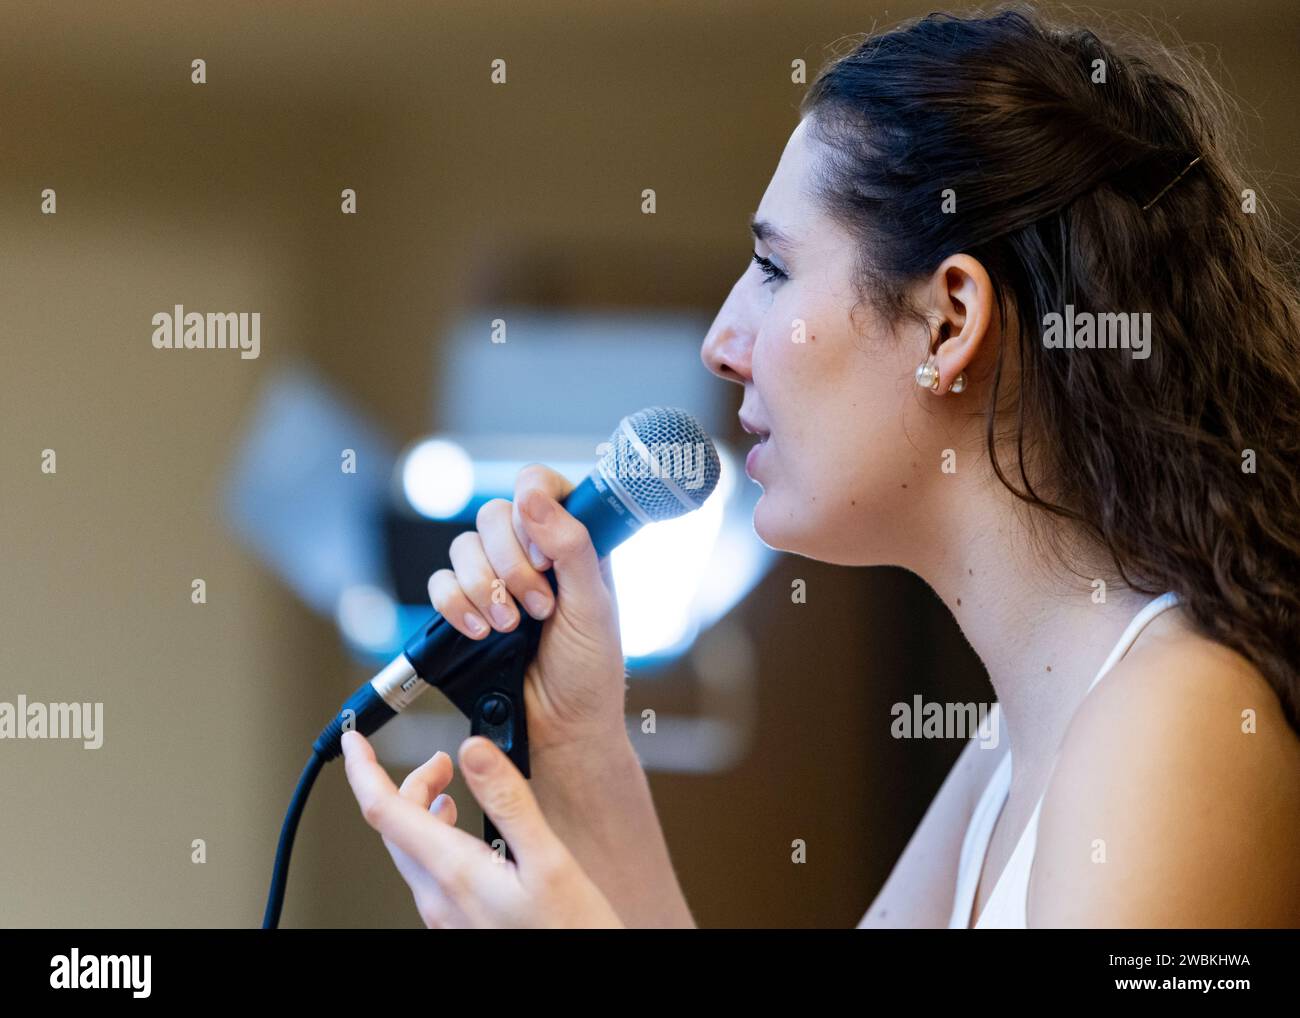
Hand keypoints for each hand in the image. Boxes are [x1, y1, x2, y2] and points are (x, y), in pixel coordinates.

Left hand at [341, 730, 623, 928]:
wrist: (579, 984)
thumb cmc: (571, 932)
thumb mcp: (549, 859)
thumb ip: (508, 800)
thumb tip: (473, 749)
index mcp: (454, 873)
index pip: (385, 811)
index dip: (364, 769)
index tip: (355, 738)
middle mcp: (438, 898)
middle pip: (395, 827)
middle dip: (409, 781)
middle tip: (444, 760)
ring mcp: (445, 915)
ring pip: (410, 850)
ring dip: (422, 809)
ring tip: (451, 788)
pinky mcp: (457, 923)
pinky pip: (429, 873)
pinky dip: (436, 837)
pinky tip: (462, 832)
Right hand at [426, 464, 626, 751]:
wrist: (560, 728)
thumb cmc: (589, 670)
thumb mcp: (593, 605)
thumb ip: (571, 546)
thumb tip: (533, 495)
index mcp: (571, 542)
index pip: (540, 486)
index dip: (533, 507)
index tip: (542, 551)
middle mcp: (530, 553)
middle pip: (492, 514)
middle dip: (509, 563)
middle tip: (536, 607)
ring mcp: (495, 579)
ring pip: (462, 547)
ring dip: (484, 588)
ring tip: (509, 627)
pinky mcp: (464, 608)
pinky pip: (439, 584)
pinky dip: (455, 606)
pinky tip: (480, 632)